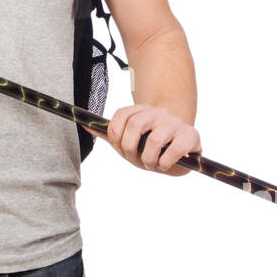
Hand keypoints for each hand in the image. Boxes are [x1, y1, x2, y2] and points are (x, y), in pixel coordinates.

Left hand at [85, 104, 199, 174]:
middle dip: (130, 148)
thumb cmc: (152, 145)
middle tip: (137, 159)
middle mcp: (157, 113)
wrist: (182, 148)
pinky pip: (174, 149)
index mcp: (141, 111)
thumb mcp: (131, 141)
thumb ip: (111, 134)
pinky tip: (165, 165)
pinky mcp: (190, 135)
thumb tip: (86, 126)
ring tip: (152, 164)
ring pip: (154, 139)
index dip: (116, 134)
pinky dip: (165, 162)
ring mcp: (174, 122)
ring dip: (149, 159)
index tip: (121, 148)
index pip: (121, 114)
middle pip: (135, 125)